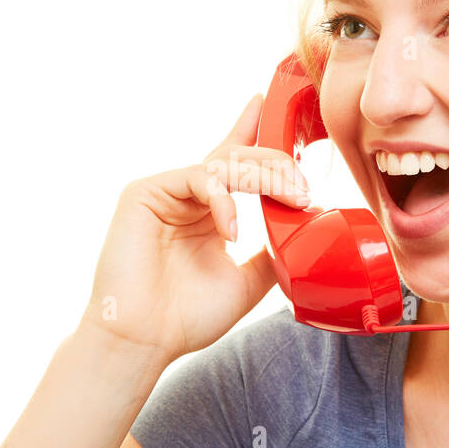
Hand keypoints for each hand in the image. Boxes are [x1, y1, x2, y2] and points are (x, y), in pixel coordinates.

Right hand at [77, 93, 311, 371]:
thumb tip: (305, 232)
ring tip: (291, 201)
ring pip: (224, 162)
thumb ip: (271, 252)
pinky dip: (224, 201)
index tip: (271, 105)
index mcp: (209, 210)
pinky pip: (198, 178)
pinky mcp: (145, 192)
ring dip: (264, 177)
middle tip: (305, 189)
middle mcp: (187, 194)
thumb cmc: (185, 318)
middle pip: (239, 157)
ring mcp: (165, 191)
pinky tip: (233, 231)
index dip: (253, 129)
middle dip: (279, 165)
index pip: (235, 161)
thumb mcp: (246, 282)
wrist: (144, 342)